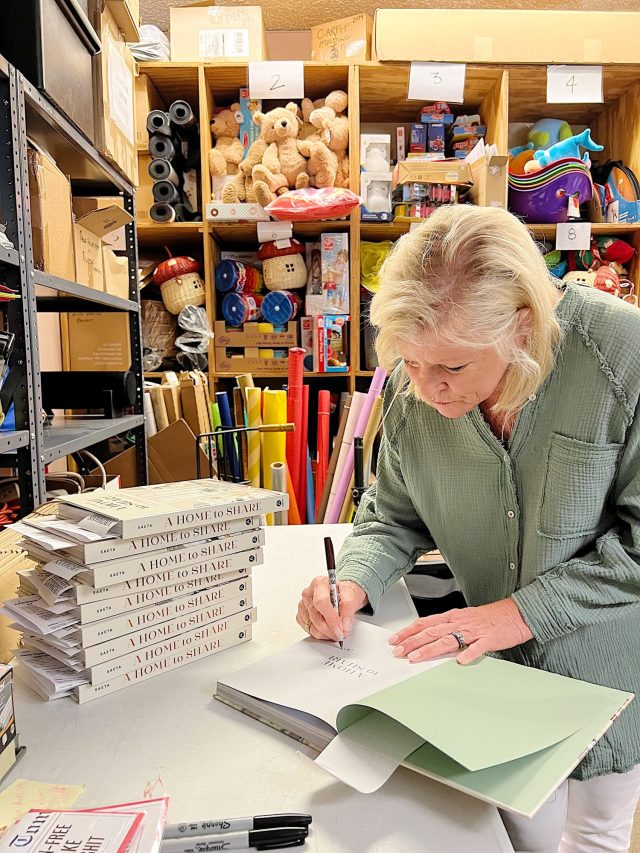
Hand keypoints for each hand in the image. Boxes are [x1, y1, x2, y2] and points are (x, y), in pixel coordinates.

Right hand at [296, 577, 367, 641]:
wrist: (339, 594)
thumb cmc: (343, 592)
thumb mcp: (351, 594)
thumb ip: (348, 608)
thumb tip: (345, 624)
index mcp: (319, 584)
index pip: (321, 602)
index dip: (331, 618)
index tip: (340, 628)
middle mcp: (308, 594)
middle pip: (316, 617)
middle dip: (331, 629)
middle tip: (342, 633)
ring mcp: (303, 605)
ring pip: (312, 627)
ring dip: (327, 633)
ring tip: (337, 631)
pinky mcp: (300, 616)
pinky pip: (310, 630)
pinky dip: (321, 634)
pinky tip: (329, 629)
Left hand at [388, 598, 533, 664]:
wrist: (515, 613)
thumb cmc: (490, 618)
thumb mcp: (464, 619)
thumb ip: (448, 628)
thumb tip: (429, 638)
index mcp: (453, 617)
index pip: (425, 623)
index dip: (408, 631)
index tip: (395, 639)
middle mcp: (459, 622)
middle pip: (431, 631)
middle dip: (412, 641)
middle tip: (398, 651)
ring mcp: (473, 631)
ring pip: (448, 639)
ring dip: (430, 648)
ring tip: (416, 657)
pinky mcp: (489, 639)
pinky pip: (477, 647)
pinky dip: (468, 653)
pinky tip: (460, 661)